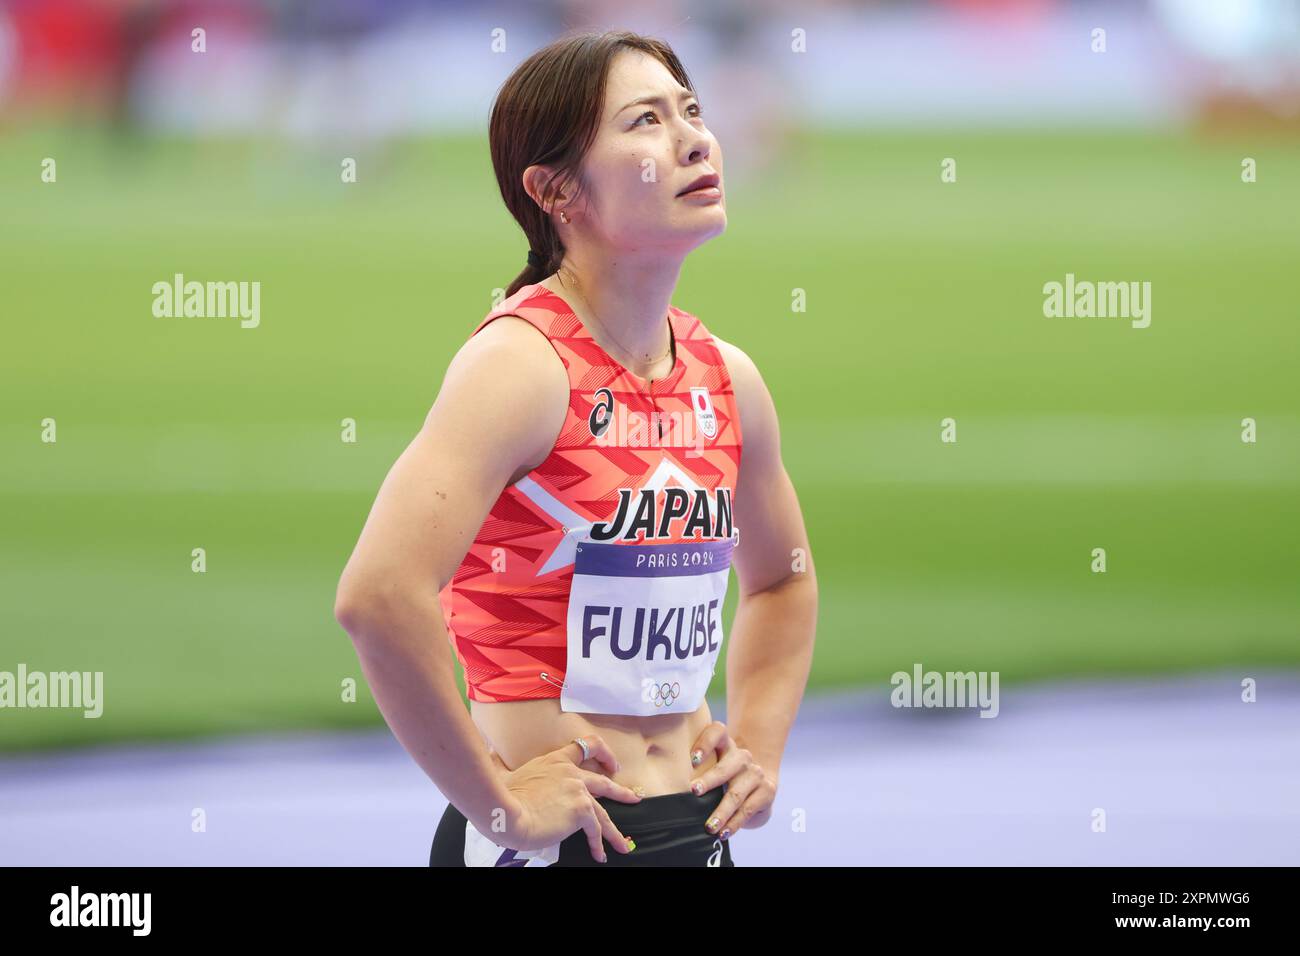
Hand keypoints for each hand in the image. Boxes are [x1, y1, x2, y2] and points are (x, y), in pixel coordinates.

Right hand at [488, 734, 642, 861]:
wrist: (506, 812)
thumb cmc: (501, 796)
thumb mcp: (501, 772)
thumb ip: (499, 763)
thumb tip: (488, 753)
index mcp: (553, 761)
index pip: (583, 748)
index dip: (601, 753)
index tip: (610, 763)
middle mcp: (570, 772)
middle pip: (603, 781)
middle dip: (620, 791)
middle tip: (632, 797)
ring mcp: (578, 790)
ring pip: (604, 810)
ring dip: (614, 830)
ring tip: (623, 842)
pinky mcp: (581, 809)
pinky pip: (596, 829)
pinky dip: (599, 843)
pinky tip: (600, 853)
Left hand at [687, 722, 776, 840]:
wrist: (759, 782)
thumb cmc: (724, 776)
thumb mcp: (712, 766)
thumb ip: (695, 769)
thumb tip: (665, 786)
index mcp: (725, 744)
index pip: (717, 732)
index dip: (705, 743)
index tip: (692, 759)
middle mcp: (742, 756)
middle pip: (725, 767)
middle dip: (709, 780)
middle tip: (694, 791)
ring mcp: (755, 773)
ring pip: (736, 793)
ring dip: (721, 812)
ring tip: (709, 826)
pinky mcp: (767, 790)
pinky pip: (747, 809)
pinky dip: (734, 823)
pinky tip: (724, 832)